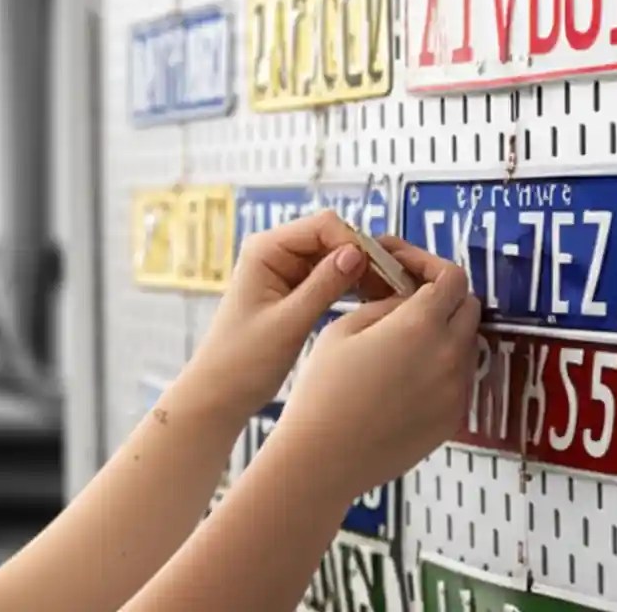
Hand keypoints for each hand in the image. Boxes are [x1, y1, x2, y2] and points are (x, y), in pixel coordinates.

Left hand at [182, 211, 398, 422]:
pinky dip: (352, 287)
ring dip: (363, 273)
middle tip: (396, 287)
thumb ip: (324, 286)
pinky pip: (331, 277)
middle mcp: (274, 251)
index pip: (324, 225)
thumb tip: (357, 253)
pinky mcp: (294, 289)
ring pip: (336, 257)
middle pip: (334, 237)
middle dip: (365, 258)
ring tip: (390, 297)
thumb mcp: (289, 323)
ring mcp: (285, 269)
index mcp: (265, 249)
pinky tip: (374, 303)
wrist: (220, 391)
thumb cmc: (242, 360)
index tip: (384, 272)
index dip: (357, 244)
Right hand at [284, 239, 480, 497]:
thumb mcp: (342, 329)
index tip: (406, 268)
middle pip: (469, 308)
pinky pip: (459, 379)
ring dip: (444, 333)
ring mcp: (456, 391)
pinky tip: (405, 376)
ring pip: (467, 344)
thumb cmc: (322, 392)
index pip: (452, 278)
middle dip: (442, 296)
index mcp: (420, 326)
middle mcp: (449, 356)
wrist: (323, 459)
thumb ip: (384, 306)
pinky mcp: (453, 420)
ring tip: (402, 341)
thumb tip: (405, 299)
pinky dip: (441, 367)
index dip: (429, 265)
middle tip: (407, 299)